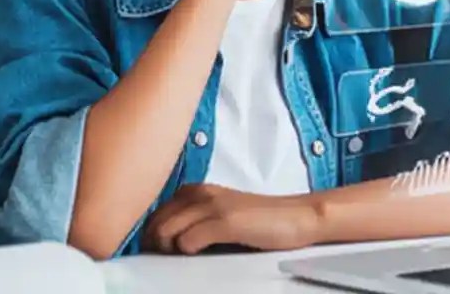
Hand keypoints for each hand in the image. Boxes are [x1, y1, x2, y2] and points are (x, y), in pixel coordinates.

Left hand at [143, 184, 324, 254]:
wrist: (298, 216)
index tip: (159, 250)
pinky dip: (186, 251)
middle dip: (154, 244)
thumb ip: (195, 218)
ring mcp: (213, 206)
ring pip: (164, 231)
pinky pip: (187, 241)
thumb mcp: (222, 212)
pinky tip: (199, 253)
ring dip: (168, 250)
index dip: (150, 234)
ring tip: (185, 257)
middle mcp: (201, 193)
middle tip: (170, 258)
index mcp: (197, 190)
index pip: (154, 212)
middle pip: (154, 223)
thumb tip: (165, 241)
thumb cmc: (262, 220)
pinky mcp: (226, 221)